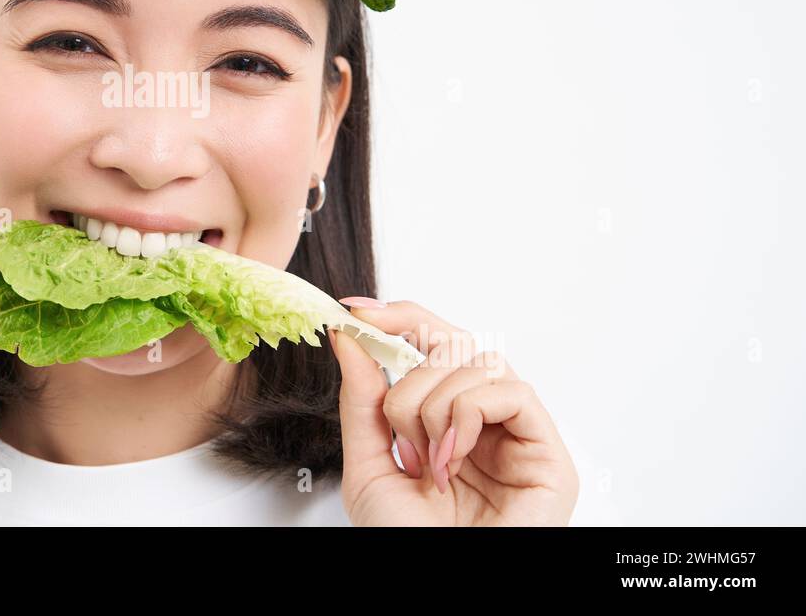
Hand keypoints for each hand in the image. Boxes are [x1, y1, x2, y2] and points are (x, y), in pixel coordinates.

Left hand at [331, 299, 578, 525]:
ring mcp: (518, 434)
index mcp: (444, 420)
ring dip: (432, 403)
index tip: (357, 310)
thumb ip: (362, 402)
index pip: (433, 344)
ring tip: (425, 458)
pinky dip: (467, 414)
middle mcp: (483, 421)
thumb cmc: (408, 545)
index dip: (401, 316)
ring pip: (479, 361)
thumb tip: (349, 339)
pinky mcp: (549, 453)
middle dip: (409, 365)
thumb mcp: (369, 467)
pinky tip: (452, 456)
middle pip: (456, 341)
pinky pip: (511, 391)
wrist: (440, 589)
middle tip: (390, 404)